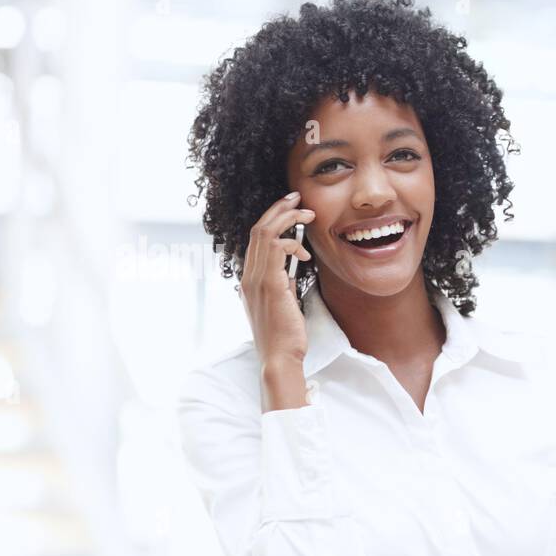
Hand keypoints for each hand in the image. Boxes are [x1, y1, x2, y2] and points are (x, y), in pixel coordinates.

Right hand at [239, 191, 314, 364]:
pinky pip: (274, 249)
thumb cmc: (285, 336)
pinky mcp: (269, 285)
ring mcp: (256, 280)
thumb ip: (281, 285)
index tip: (289, 208)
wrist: (281, 358)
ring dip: (287, 218)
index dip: (272, 219)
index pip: (256, 239)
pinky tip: (305, 252)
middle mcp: (248, 276)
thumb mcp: (282, 305)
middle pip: (257, 229)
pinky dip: (291, 242)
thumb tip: (289, 272)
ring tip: (307, 214)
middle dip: (279, 209)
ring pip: (264, 233)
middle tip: (298, 197)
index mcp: (250, 280)